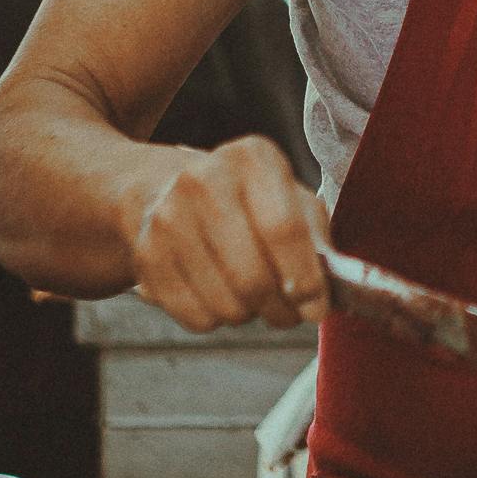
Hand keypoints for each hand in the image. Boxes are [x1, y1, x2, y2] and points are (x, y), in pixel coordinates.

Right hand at [127, 137, 330, 333]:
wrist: (167, 189)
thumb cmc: (249, 201)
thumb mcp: (292, 199)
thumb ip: (317, 238)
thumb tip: (331, 286)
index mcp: (251, 159)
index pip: (283, 230)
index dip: (305, 279)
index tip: (318, 307)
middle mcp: (203, 181)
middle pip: (252, 276)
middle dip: (281, 309)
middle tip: (290, 312)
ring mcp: (168, 219)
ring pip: (226, 304)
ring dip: (250, 315)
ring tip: (254, 296)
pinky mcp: (146, 257)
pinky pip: (196, 317)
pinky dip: (217, 319)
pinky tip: (220, 293)